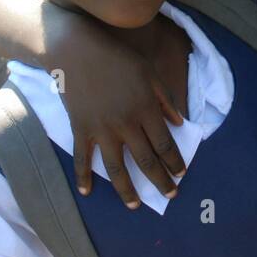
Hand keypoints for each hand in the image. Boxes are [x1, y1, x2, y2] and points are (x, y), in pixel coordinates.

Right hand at [55, 17, 187, 208]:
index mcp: (145, 109)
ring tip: (134, 206)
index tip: (181, 174)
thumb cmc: (116, 58)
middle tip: (170, 196)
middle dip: (160, 181)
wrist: (76, 50)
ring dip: (127, 190)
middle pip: (146, 161)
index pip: (165, 145)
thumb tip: (179, 123)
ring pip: (116, 168)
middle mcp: (126, 125)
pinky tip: (87, 192)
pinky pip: (82, 158)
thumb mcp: (148, 72)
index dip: (175, 162)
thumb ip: (165, 98)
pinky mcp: (80, 129)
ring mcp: (101, 130)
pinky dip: (83, 177)